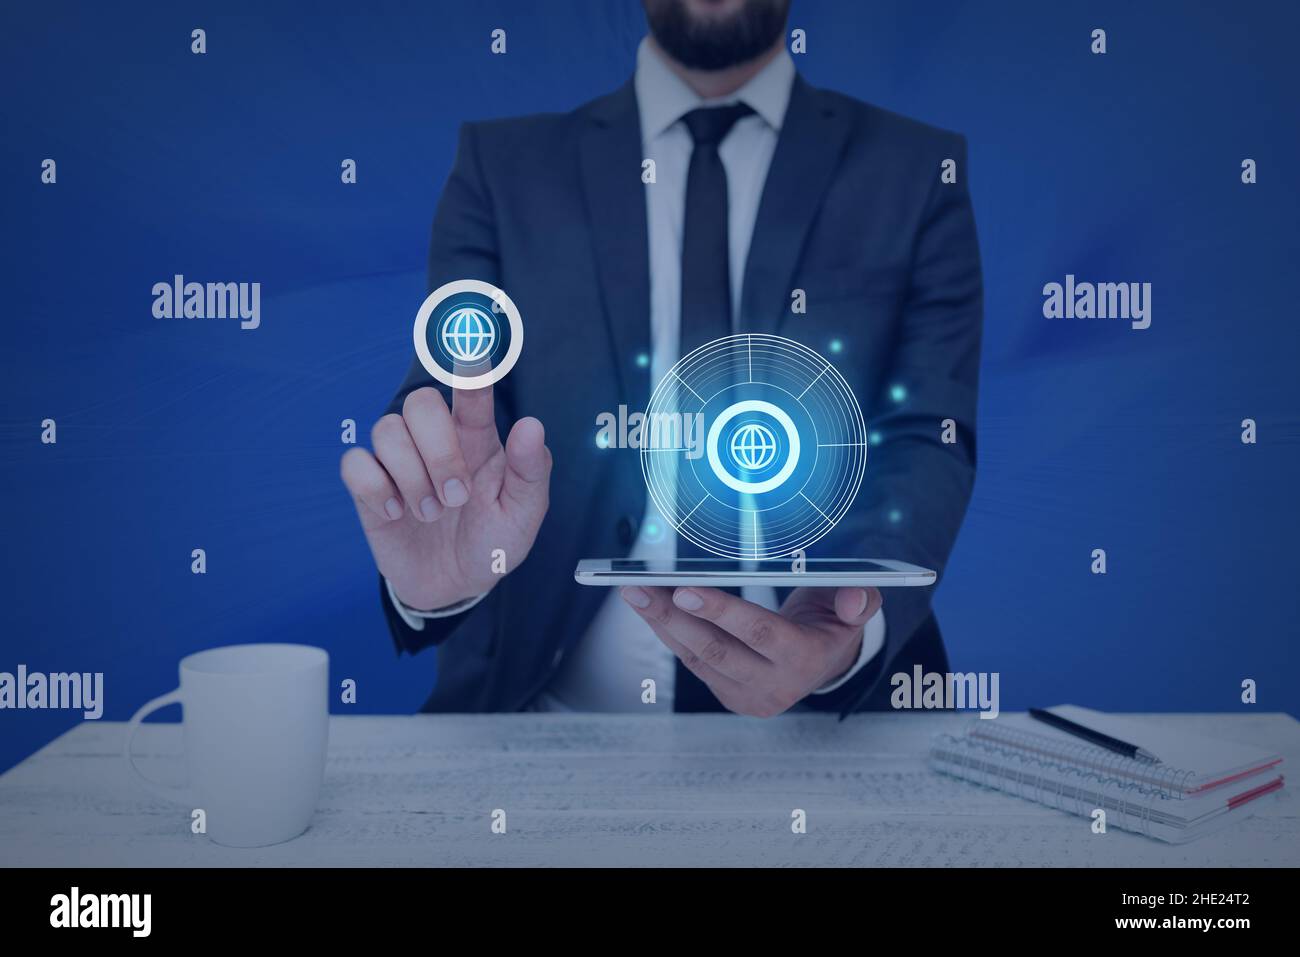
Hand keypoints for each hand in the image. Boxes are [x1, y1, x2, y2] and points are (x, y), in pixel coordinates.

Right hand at [340, 383, 550, 609]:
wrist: (455, 585)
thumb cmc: (493, 540)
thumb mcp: (523, 515)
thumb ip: (530, 472)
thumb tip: (531, 426)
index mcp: (478, 439)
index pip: (471, 394)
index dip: (468, 370)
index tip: (471, 349)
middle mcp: (436, 441)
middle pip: (420, 404)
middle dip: (438, 451)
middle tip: (457, 497)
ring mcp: (399, 461)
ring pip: (386, 430)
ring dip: (411, 477)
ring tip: (431, 514)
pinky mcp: (370, 486)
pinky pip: (355, 463)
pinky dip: (376, 490)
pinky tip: (397, 514)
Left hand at [621, 585, 881, 716]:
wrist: (824, 662)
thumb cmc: (833, 622)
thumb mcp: (856, 608)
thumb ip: (860, 600)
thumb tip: (855, 597)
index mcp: (805, 659)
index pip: (759, 633)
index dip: (721, 612)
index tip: (684, 590)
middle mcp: (774, 684)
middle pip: (716, 649)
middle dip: (674, 617)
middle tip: (640, 588)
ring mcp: (747, 694)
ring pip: (696, 657)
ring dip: (661, 623)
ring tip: (633, 592)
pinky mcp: (728, 694)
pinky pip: (692, 662)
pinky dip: (668, 633)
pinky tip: (648, 607)